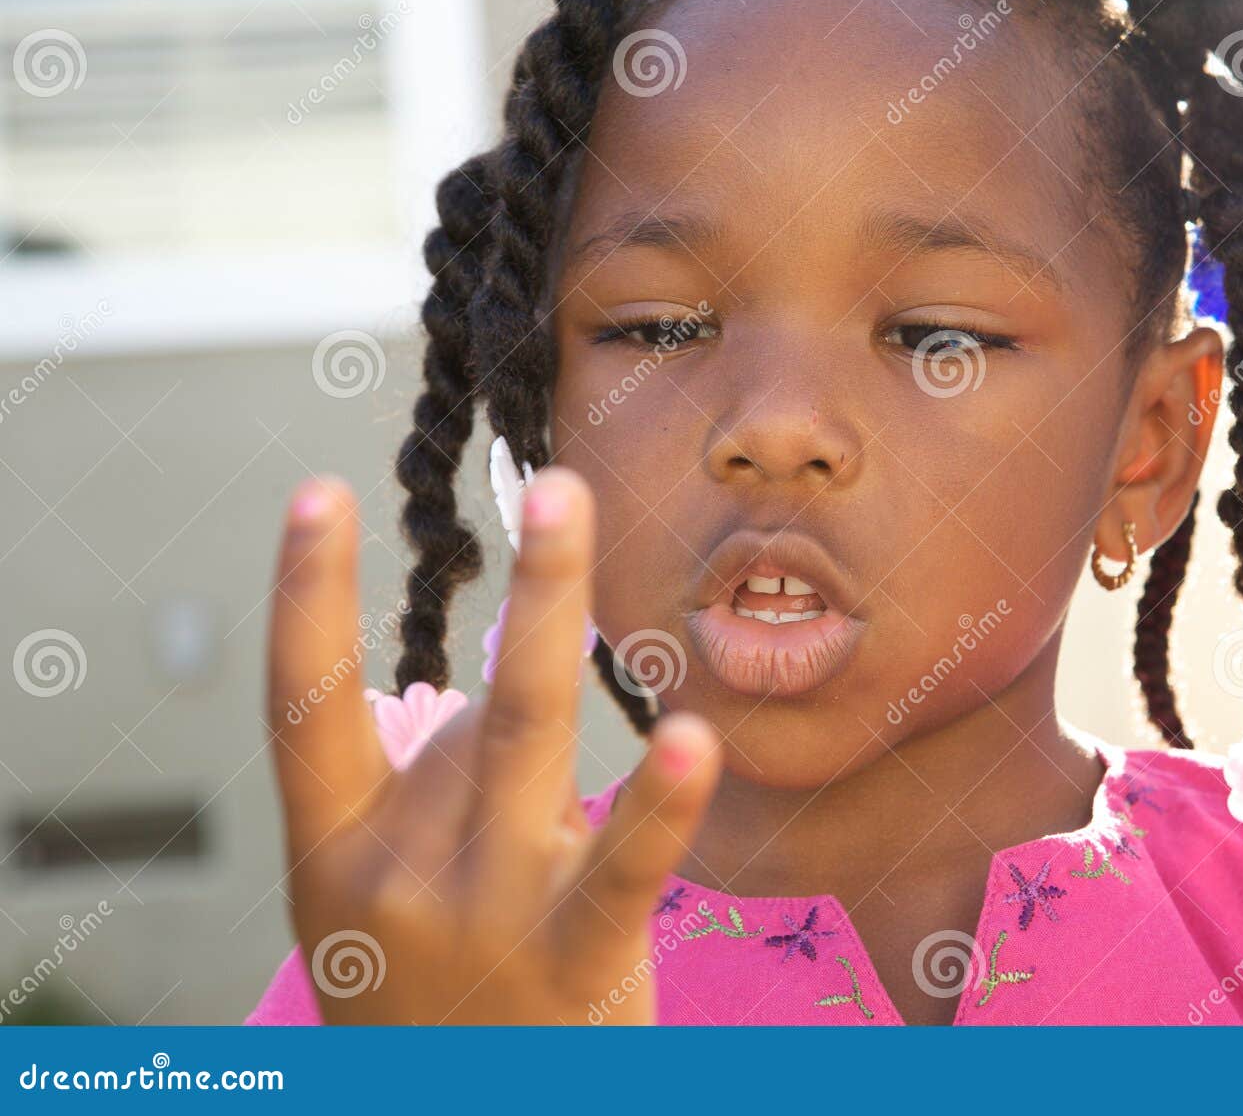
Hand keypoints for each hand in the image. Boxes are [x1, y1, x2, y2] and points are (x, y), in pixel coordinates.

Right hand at [264, 466, 719, 1023]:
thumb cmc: (423, 999)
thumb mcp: (378, 908)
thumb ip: (425, 791)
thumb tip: (494, 683)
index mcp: (335, 857)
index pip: (305, 709)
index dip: (305, 599)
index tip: (317, 494)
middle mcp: (401, 876)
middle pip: (466, 709)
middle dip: (523, 593)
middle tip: (559, 489)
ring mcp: (488, 917)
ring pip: (526, 746)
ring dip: (553, 623)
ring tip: (581, 523)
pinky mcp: (575, 962)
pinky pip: (623, 868)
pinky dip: (656, 803)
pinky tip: (692, 740)